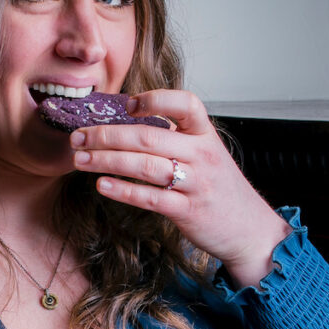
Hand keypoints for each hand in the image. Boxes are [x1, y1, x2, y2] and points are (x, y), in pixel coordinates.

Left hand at [70, 90, 290, 287]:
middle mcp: (202, 155)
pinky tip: (101, 185)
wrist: (250, 229)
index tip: (126, 103)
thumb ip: (176, 138)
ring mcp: (195, 183)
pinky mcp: (187, 211)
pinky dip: (122, 190)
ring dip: (106, 160)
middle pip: (149, 137)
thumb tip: (128, 122)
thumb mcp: (206, 154)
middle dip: (107, 135)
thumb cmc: (219, 189)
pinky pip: (150, 197)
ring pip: (144, 165)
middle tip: (78, 136)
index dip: (155, 99)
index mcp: (205, 135)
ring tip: (80, 159)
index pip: (185, 104)